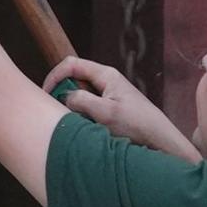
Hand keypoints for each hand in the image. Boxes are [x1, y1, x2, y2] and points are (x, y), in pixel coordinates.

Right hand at [44, 55, 185, 153]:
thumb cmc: (137, 125)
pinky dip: (82, 116)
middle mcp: (106, 81)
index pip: (70, 64)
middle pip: (73, 79)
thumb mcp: (105, 112)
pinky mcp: (110, 108)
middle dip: (62, 93)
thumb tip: (64, 97)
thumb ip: (80, 101)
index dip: (54, 76)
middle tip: (61, 112)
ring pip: (79, 95)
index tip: (46, 94)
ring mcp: (108, 95)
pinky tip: (88, 128)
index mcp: (105, 75)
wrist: (160, 141)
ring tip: (79, 123)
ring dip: (73, 108)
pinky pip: (87, 107)